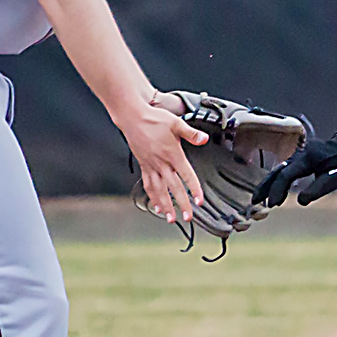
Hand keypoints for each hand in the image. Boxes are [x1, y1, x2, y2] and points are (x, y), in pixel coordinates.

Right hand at [119, 91, 209, 221]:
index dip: (194, 189)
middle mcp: (161, 163)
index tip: (199, 201)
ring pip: (159, 190)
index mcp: (172, 154)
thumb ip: (191, 133)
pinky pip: (148, 185)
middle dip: (181, 204)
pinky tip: (156, 206)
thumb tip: (204, 139)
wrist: (132, 117)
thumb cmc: (154, 119)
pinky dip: (152, 197)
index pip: (186, 175)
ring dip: (165, 206)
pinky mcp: (144, 166)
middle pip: (174, 188)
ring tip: (171, 219)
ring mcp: (151, 166)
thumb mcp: (176, 123)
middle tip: (188, 217)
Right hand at [251, 129, 336, 207]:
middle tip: (255, 200)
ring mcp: (299, 154)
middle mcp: (300, 154)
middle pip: (277, 171)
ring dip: (270, 184)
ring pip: (280, 169)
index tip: (272, 204)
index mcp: (307, 159)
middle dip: (265, 186)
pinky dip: (278, 179)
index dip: (277, 190)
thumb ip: (317, 190)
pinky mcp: (300, 158)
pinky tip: (276, 190)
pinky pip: (285, 169)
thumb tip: (300, 201)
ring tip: (260, 198)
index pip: (285, 175)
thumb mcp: (335, 179)